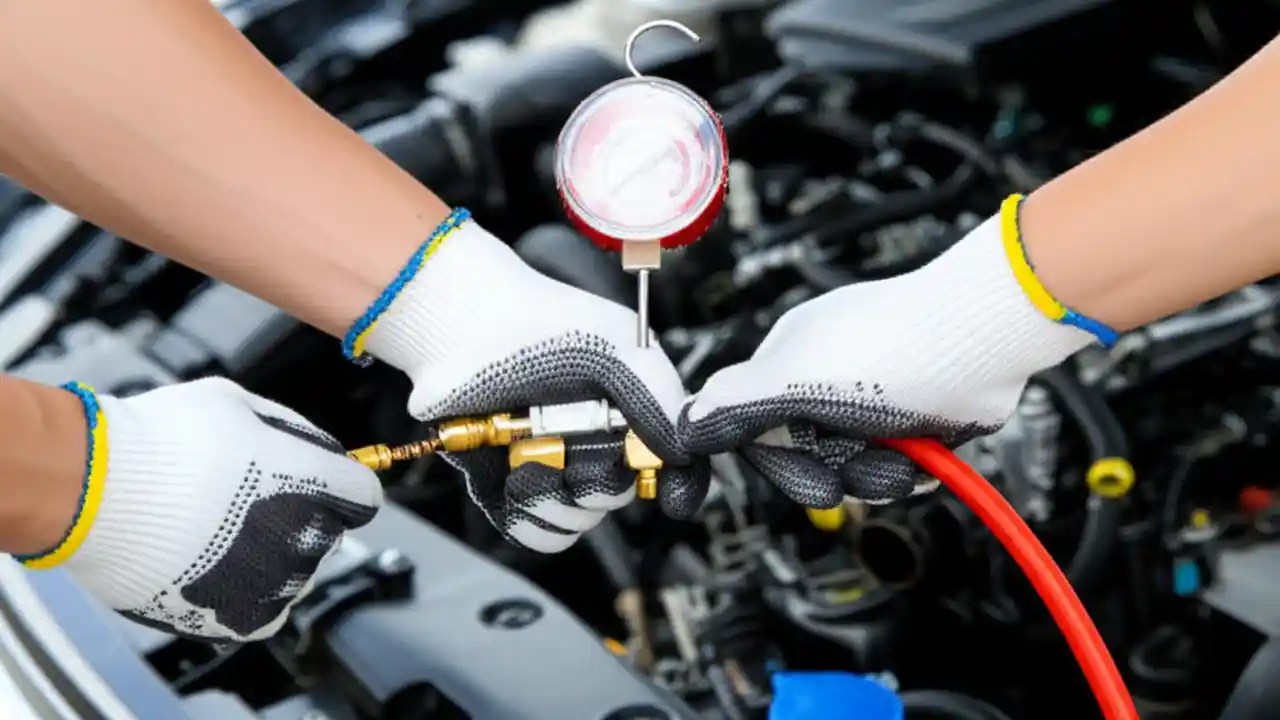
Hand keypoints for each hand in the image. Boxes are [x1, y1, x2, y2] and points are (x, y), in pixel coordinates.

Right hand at [50, 378, 381, 641]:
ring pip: (297, 573)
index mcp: (316, 480)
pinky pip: (266, 610)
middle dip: (302, 515)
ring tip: (219, 533)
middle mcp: (306, 535)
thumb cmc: (160, 440)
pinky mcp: (240, 619)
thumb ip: (291, 431)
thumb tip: (318, 450)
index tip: (326, 485)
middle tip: (248, 502)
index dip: (342, 485)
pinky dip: (249, 593)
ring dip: (273, 556)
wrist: (93, 492)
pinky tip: (217, 567)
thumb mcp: (236, 404)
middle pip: (329, 532)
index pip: (363, 494)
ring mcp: (275, 583)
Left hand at [355, 211, 707, 552]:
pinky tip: (516, 478)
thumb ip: (660, 398)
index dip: (676, 483)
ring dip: (560, 501)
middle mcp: (593, 442)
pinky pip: (535, 533)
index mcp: (629, 411)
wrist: (462, 327)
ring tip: (534, 461)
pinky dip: (530, 516)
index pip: (671, 464)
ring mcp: (551, 467)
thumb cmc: (540, 323)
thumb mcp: (620, 347)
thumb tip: (683, 453)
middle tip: (579, 450)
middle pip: (620, 498)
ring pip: (579, 521)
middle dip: (602, 483)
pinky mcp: (507, 489)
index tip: (669, 493)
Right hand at [681, 214, 1094, 506]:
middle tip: (857, 453)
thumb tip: (686, 423)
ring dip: (879, 470)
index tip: (799, 478)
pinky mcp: (917, 415)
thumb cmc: (890, 345)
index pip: (756, 429)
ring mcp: (875, 397)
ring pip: (855, 466)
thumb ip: (734, 404)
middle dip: (836, 467)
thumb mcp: (793, 378)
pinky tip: (923, 453)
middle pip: (807, 455)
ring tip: (902, 450)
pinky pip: (898, 463)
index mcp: (789, 359)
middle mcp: (829, 377)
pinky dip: (911, 466)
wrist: (982, 338)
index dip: (777, 460)